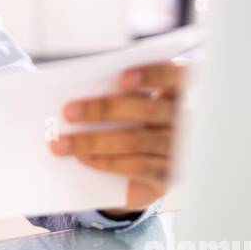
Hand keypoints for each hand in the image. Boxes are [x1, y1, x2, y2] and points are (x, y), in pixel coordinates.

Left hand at [47, 61, 185, 213]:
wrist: (149, 170)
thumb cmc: (135, 123)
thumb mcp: (133, 106)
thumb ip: (120, 93)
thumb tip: (80, 95)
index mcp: (182, 91)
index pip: (176, 75)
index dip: (153, 74)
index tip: (122, 77)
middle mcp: (187, 119)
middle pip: (147, 109)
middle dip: (104, 109)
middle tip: (68, 111)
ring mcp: (181, 149)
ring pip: (136, 140)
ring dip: (93, 141)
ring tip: (62, 143)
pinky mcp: (170, 175)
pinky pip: (137, 166)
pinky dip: (107, 162)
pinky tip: (83, 158)